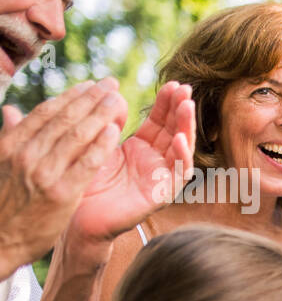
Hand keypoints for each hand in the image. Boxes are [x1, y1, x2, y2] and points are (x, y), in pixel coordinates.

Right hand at [0, 80, 127, 276]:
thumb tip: (11, 111)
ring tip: (117, 100)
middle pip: (64, 118)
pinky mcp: (61, 193)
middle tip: (111, 85)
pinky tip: (115, 131)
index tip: (89, 85)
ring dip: (99, 114)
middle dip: (90, 98)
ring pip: (76, 135)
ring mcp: (44, 173)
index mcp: (13, 144)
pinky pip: (85, 163)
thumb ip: (12, 136)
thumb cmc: (3, 202)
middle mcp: (27, 154)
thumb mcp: (2, 164)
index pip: (46, 113)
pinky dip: (100, 145)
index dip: (70, 96)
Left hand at [65, 81, 195, 266]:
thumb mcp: (92, 144)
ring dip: (187, 127)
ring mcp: (159, 178)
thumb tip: (113, 96)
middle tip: (184, 88)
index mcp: (139, 148)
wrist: (74, 217)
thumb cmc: (80, 182)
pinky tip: (181, 139)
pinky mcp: (160, 195)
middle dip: (181, 109)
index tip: (171, 83)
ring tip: (187, 106)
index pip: (159, 121)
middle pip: (175, 130)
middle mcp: (154, 161)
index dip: (166, 103)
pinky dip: (183, 156)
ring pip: (182, 149)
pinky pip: (179, 175)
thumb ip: (103, 122)